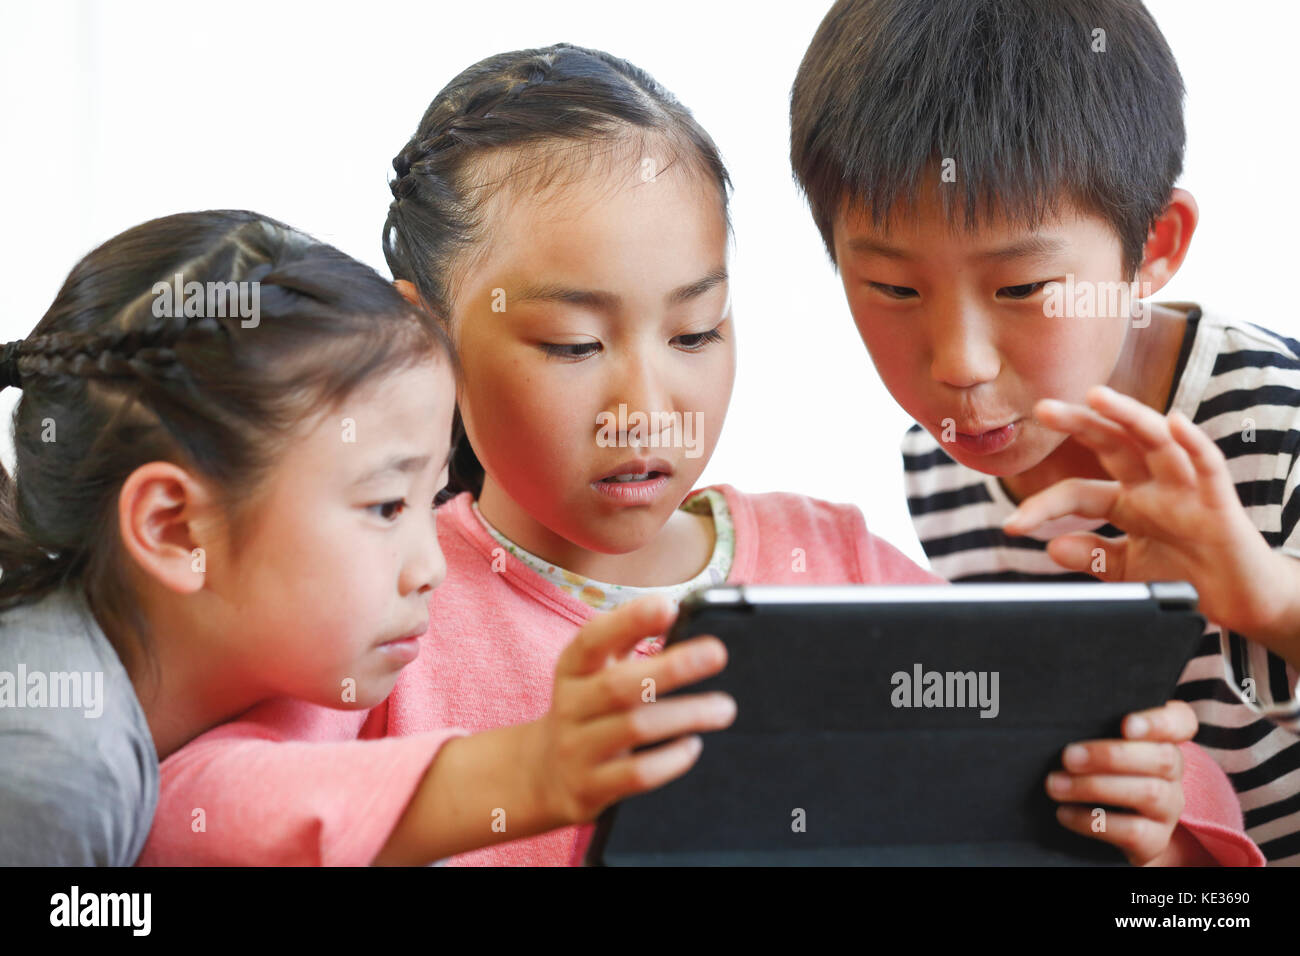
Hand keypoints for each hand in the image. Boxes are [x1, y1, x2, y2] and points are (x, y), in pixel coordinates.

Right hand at [525, 594, 735, 826]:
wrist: (544, 774)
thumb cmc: (588, 708)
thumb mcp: (597, 668)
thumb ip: (628, 635)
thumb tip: (675, 609)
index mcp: (572, 669)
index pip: (592, 639)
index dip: (628, 620)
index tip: (669, 605)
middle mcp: (569, 706)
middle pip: (619, 685)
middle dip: (672, 668)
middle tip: (717, 653)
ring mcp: (576, 750)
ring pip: (634, 729)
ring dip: (685, 715)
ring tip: (724, 708)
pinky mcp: (590, 788)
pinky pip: (636, 775)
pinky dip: (670, 760)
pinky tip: (693, 746)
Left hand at [1003, 385, 1299, 653]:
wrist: (1240, 603)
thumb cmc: (1186, 578)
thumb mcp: (1128, 569)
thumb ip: (1093, 556)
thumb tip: (1052, 546)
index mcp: (1128, 501)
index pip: (1078, 492)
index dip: (1043, 506)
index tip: (1011, 525)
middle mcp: (1154, 486)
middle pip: (1115, 444)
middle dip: (1080, 423)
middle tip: (1045, 408)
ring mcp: (1187, 490)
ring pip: (1157, 442)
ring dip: (1129, 416)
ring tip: (1098, 397)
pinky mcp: (1220, 503)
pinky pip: (1208, 466)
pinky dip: (1193, 443)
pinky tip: (1175, 421)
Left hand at [1047, 700, 1196, 865]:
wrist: (1113, 828)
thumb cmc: (1097, 770)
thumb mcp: (1099, 745)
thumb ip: (1095, 728)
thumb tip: (1060, 719)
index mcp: (1162, 741)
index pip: (1182, 722)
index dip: (1159, 722)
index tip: (1126, 723)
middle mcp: (1173, 774)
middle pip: (1164, 758)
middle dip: (1111, 756)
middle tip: (1067, 756)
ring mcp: (1168, 809)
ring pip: (1149, 793)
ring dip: (1096, 787)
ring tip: (1055, 785)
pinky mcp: (1155, 840)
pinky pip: (1133, 831)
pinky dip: (1094, 821)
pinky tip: (1064, 813)